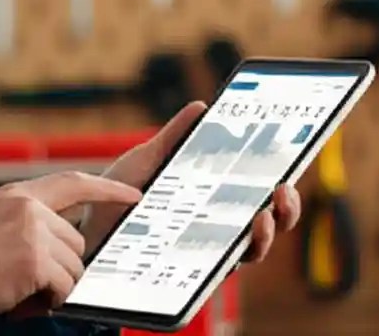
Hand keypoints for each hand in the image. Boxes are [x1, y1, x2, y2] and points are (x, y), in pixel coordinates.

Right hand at [0, 171, 142, 325]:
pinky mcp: (35, 260)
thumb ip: (24, 222)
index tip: (132, 196)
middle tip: (27, 282)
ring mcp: (32, 231)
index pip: (72, 182)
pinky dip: (50, 301)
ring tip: (20, 290)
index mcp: (16, 194)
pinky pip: (65, 287)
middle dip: (60, 268)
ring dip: (54, 286)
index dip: (106, 190)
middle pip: (75, 241)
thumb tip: (62, 243)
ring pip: (74, 267)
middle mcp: (27, 207)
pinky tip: (23, 300)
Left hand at [77, 102, 302, 261]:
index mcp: (212, 197)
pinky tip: (239, 232)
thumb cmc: (116, 197)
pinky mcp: (192, 271)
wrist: (84, 231)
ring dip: (269, 230)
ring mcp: (207, 250)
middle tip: (285, 186)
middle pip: (268, 220)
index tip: (294, 153)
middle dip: (287, 206)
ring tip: (264, 212)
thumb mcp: (145, 160)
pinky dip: (238, 250)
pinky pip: (225, 266)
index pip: (256, 188)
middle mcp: (217, 226)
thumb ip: (173, 138)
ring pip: (254, 247)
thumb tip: (201, 107)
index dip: (281, 174)